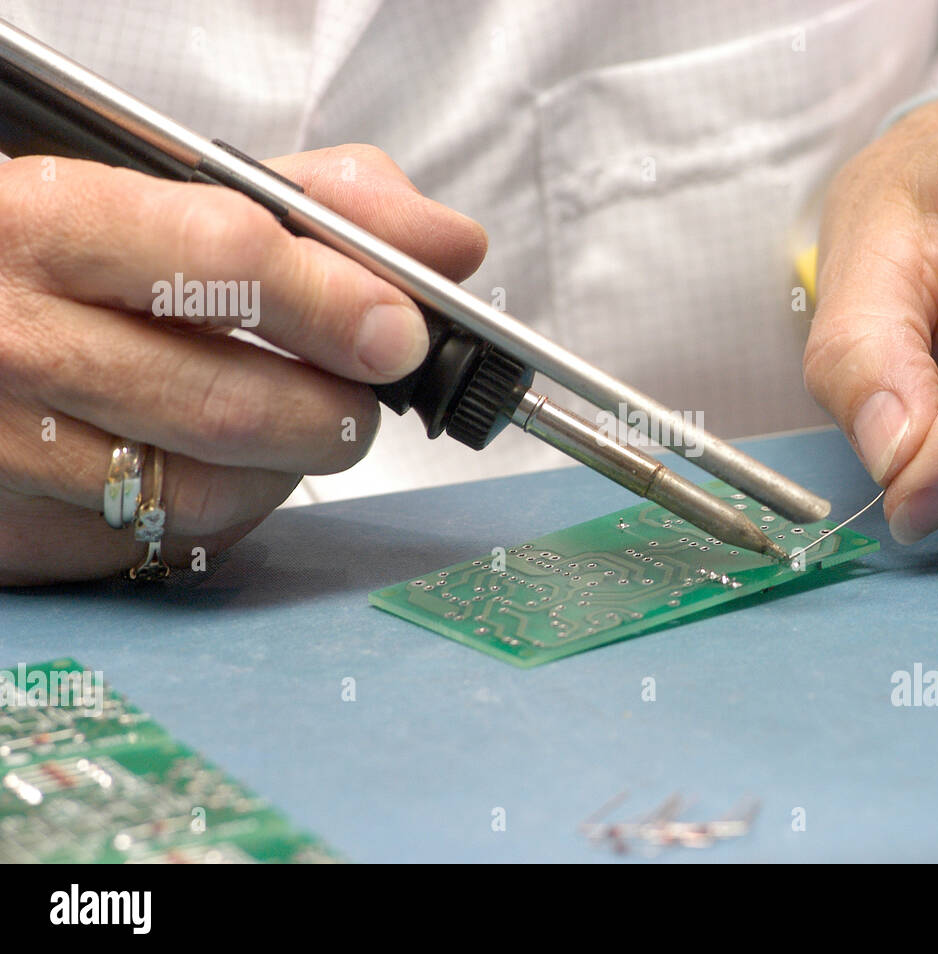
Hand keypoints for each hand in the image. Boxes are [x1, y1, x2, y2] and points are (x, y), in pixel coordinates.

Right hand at [0, 144, 486, 583]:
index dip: (340, 304)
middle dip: (338, 409)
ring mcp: (8, 449)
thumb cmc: (67, 258)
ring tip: (289, 415)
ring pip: (213, 493)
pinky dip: (231, 507)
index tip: (402, 332)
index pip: (229, 260)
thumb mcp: (171, 194)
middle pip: (234, 405)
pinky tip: (217, 459)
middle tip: (365, 391)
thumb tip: (449, 247)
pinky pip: (172, 542)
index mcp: (51, 224)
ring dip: (290, 464)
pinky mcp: (21, 534)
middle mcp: (16, 339)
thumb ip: (317, 204)